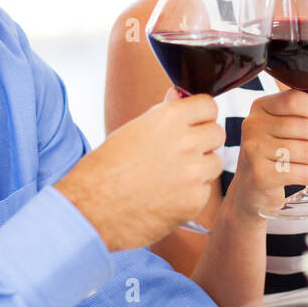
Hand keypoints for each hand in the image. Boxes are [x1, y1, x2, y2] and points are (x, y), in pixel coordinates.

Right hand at [57, 90, 224, 250]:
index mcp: (169, 118)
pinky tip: (168, 197)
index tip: (192, 124)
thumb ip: (162, 114)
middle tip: (181, 154)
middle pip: (217, 133)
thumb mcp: (132, 131)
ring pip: (215, 163)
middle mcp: (186, 142)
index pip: (208, 106)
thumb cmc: (104, 169)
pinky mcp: (194, 201)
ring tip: (171, 177)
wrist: (90, 210)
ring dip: (200, 168)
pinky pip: (205, 190)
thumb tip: (179, 96)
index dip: (200, 115)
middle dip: (203, 141)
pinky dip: (192, 194)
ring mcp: (193, 172)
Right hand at [227, 83, 307, 217]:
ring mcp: (254, 151)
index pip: (295, 100)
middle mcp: (253, 125)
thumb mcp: (286, 126)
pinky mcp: (260, 175)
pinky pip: (303, 173)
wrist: (249, 189)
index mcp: (261, 107)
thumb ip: (305, 107)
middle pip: (305, 127)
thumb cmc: (273, 154)